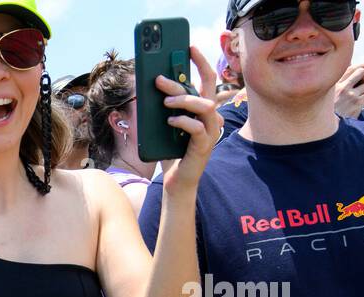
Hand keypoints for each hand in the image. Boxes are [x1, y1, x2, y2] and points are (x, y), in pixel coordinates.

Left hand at [158, 46, 223, 194]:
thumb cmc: (170, 153)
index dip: (200, 62)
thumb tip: (153, 87)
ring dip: (184, 100)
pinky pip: (197, 128)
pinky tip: (170, 122)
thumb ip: (164, 109)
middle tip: (159, 78)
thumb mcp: (164, 126)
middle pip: (206, 89)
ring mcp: (210, 132)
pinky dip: (183, 122)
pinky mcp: (204, 147)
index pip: (206, 80)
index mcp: (202, 111)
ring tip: (165, 102)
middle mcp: (210, 118)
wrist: (175, 182)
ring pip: (205, 106)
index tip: (189, 47)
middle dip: (183, 79)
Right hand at [334, 64, 363, 118]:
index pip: (350, 69)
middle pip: (362, 73)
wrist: (331, 126)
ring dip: (363, 92)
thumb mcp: (329, 96)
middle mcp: (343, 89)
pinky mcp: (358, 104)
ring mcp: (351, 96)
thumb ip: (338, 83)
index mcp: (335, 85)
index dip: (360, 65)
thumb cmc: (330, 111)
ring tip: (355, 99)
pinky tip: (357, 104)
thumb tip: (349, 68)